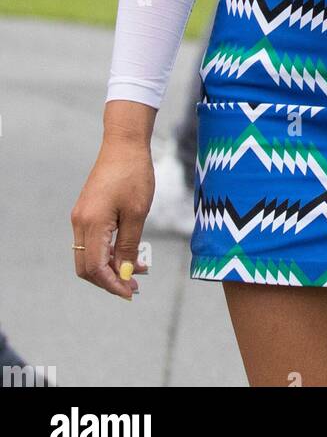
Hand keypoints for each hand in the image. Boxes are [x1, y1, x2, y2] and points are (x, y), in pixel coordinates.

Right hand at [70, 137, 154, 298]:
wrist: (124, 143)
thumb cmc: (134, 174)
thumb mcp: (137, 212)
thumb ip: (129, 245)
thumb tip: (125, 273)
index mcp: (92, 224)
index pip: (96, 268)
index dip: (113, 284)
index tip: (131, 292)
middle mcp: (80, 222)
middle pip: (87, 267)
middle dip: (109, 280)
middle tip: (135, 286)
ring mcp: (81, 216)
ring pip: (88, 255)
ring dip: (110, 267)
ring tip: (137, 270)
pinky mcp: (86, 211)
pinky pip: (92, 241)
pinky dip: (107, 252)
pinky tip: (129, 252)